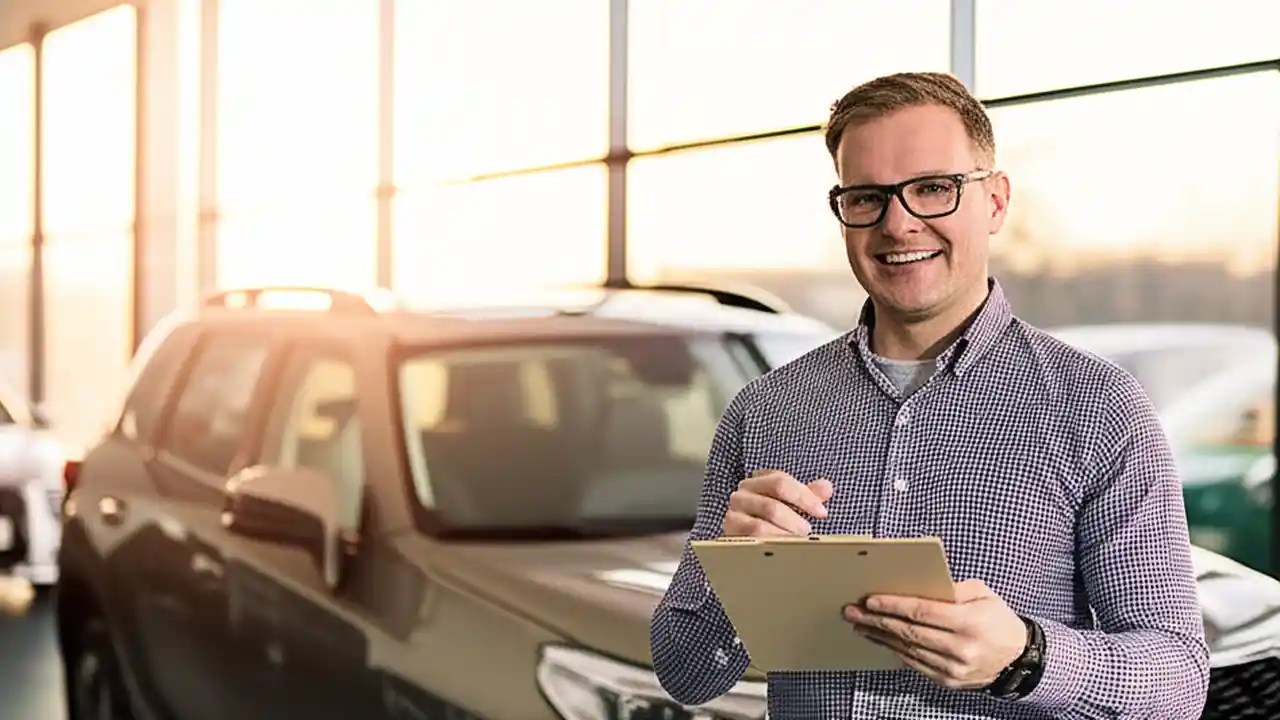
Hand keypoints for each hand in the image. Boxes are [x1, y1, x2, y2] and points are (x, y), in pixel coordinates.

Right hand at [722, 469, 831, 536]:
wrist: (745, 541)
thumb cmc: (771, 519)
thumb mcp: (791, 504)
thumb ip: (808, 495)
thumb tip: (826, 487)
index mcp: (758, 482)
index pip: (781, 482)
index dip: (804, 496)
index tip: (821, 512)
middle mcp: (742, 495)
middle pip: (771, 505)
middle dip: (794, 520)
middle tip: (807, 531)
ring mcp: (733, 515)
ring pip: (759, 526)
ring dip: (783, 534)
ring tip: (797, 542)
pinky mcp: (730, 534)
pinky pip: (751, 539)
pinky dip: (770, 543)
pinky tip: (782, 549)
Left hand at [842, 579, 1026, 690]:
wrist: (1018, 658)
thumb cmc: (998, 619)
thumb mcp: (983, 594)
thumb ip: (953, 589)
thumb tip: (921, 585)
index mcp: (969, 623)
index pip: (922, 612)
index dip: (893, 606)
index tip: (870, 599)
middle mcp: (959, 649)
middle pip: (909, 632)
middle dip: (877, 620)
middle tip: (852, 612)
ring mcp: (952, 669)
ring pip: (908, 650)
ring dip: (880, 637)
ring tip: (860, 624)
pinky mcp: (948, 681)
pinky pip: (914, 664)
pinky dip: (895, 651)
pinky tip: (881, 640)